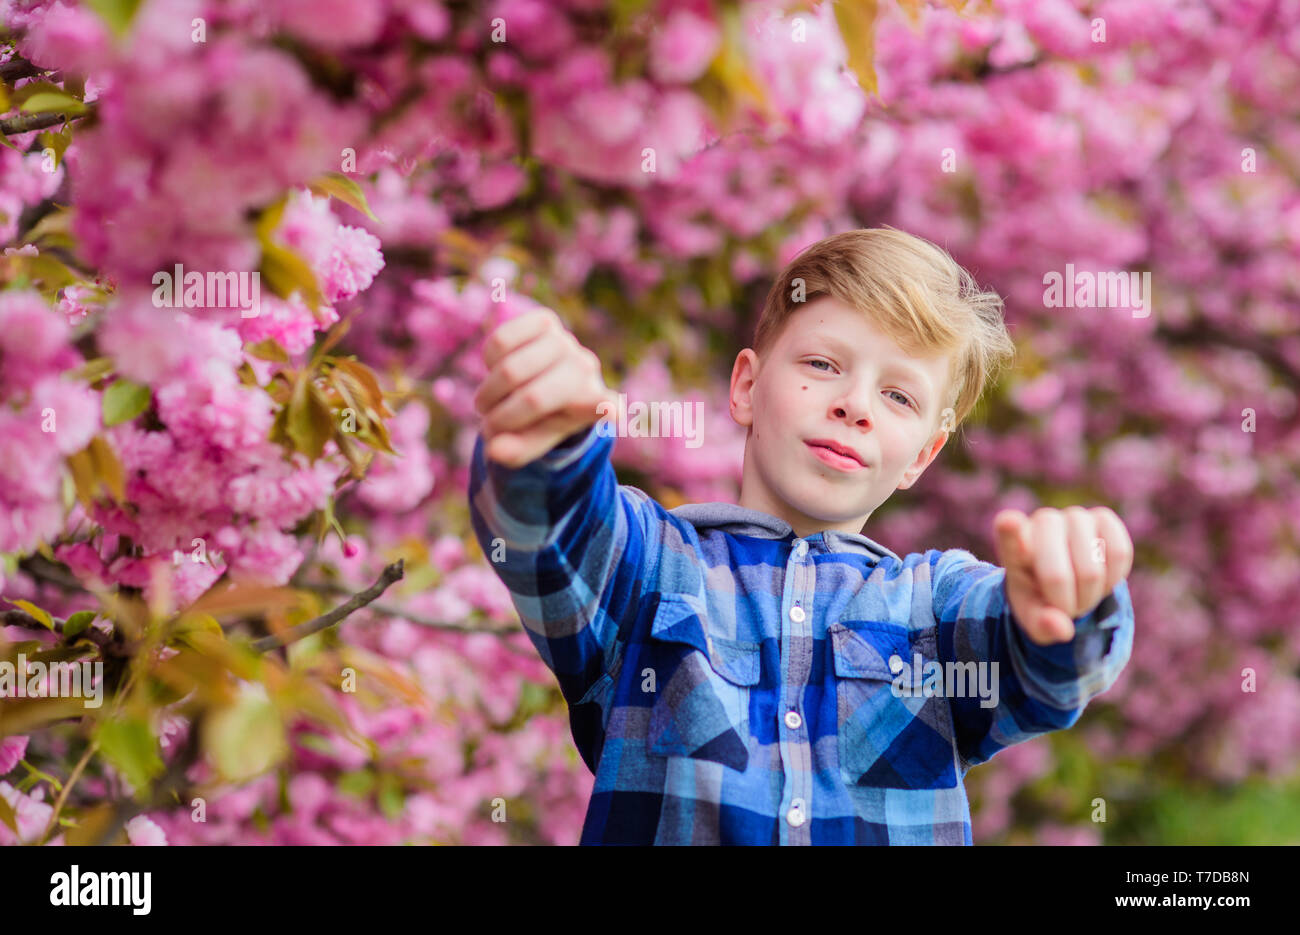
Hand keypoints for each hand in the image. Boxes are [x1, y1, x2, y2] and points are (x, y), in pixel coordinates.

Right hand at [473, 308, 616, 468]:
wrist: (538, 381)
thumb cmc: (538, 419)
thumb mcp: (531, 442)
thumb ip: (515, 450)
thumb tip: (494, 450)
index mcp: (595, 406)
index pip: (604, 406)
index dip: (603, 408)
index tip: (610, 412)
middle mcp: (587, 370)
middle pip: (532, 398)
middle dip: (501, 419)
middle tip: (488, 427)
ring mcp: (569, 342)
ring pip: (510, 369)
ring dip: (488, 393)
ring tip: (486, 404)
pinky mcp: (546, 320)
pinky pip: (501, 341)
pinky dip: (489, 362)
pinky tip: (495, 370)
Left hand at [993, 506, 1133, 645]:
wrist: (1066, 581)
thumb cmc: (1042, 597)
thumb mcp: (1034, 618)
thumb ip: (1041, 625)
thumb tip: (1059, 626)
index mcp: (1013, 547)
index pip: (1008, 534)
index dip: (1010, 529)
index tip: (1008, 523)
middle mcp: (1042, 523)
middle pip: (1057, 575)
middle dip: (1066, 604)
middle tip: (1066, 607)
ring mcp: (1073, 516)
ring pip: (1092, 570)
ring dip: (1091, 594)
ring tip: (1082, 593)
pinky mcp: (1103, 517)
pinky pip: (1119, 553)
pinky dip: (1114, 577)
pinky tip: (1102, 578)